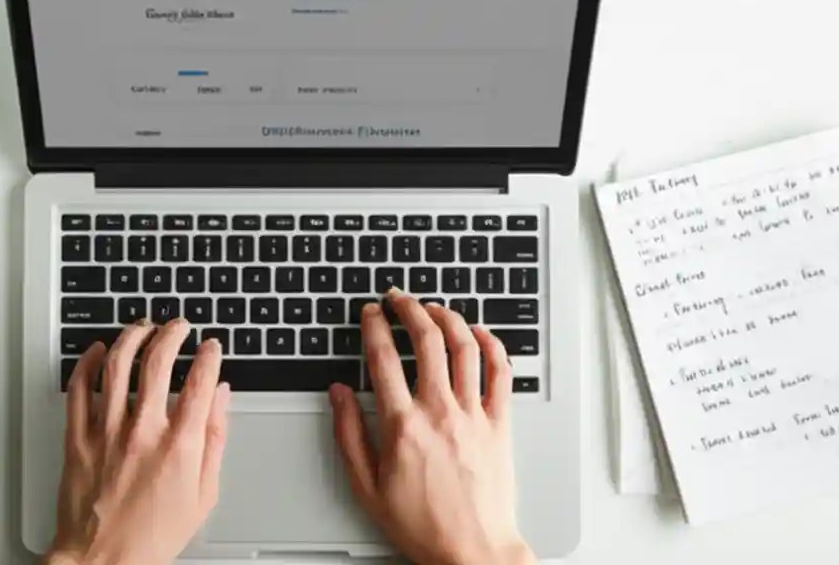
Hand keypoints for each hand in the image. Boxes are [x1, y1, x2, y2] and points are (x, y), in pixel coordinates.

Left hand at [44, 319, 231, 564]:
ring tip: (143, 327)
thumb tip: (220, 399)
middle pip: (157, 361)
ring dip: (133, 337)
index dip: (208, 355)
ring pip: (117, 365)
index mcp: (178, 446)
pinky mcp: (77, 438)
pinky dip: (88, 363)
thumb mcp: (203, 494)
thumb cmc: (151, 536)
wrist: (102, 561)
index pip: (198, 381)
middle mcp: (142, 432)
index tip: (210, 346)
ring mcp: (106, 432)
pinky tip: (99, 351)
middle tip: (178, 326)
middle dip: (172, 334)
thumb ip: (214, 439)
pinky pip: (79, 389)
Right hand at [329, 291, 534, 564]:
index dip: (373, 327)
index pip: (383, 359)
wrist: (472, 550)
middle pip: (426, 340)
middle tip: (399, 298)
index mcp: (403, 426)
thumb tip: (338, 394)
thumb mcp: (366, 486)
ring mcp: (473, 415)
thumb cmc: (422, 525)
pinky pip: (500, 372)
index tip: (370, 314)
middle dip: (409, 309)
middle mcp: (440, 413)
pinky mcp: (500, 424)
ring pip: (464, 347)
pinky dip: (490, 344)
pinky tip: (478, 333)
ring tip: (434, 307)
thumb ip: (348, 434)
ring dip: (447, 318)